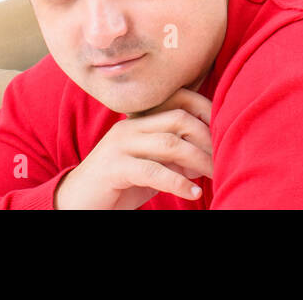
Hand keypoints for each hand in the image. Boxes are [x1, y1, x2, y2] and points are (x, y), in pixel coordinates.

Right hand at [54, 88, 213, 209]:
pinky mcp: (113, 168)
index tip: (227, 129)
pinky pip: (153, 171)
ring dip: (199, 160)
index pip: (180, 100)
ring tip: (216, 175)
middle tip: (224, 158)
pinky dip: (178, 182)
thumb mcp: (152, 166)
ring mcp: (119, 145)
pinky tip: (193, 193)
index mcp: (140, 120)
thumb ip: (176, 156)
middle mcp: (130, 126)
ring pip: (170, 144)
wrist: (75, 203)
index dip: (207, 111)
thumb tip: (209, 153)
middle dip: (207, 138)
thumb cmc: (119, 184)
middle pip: (179, 119)